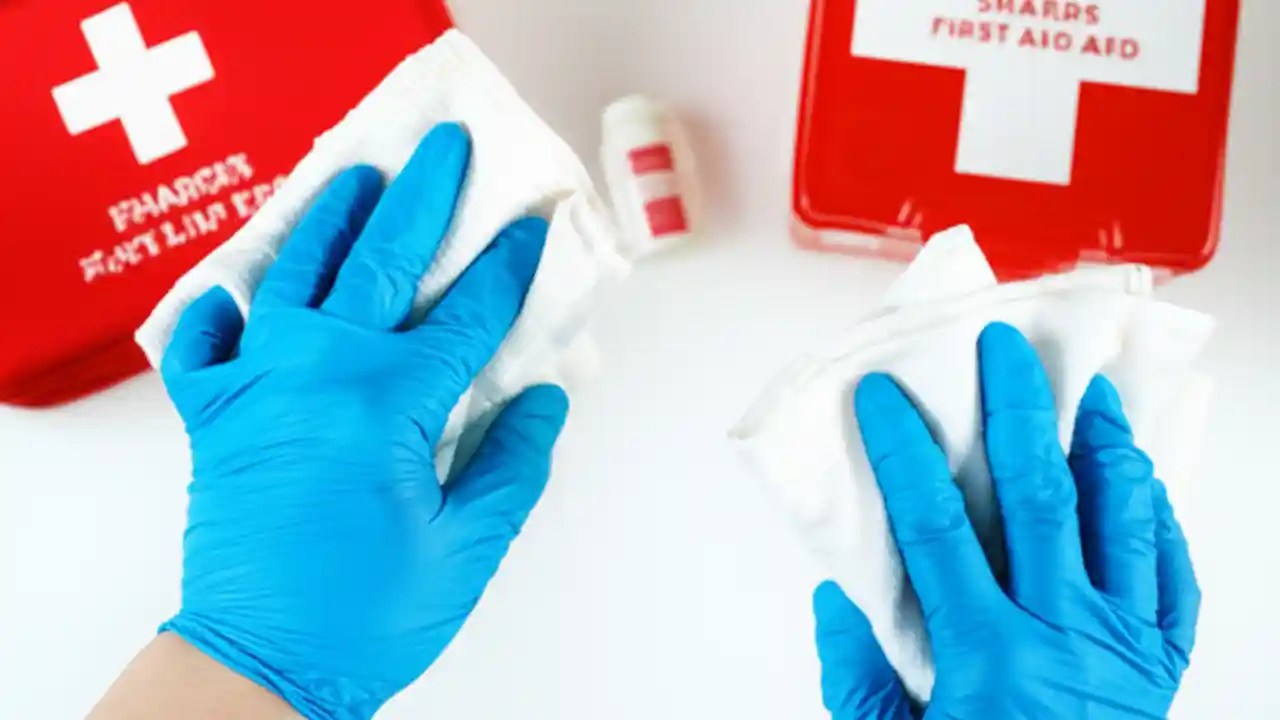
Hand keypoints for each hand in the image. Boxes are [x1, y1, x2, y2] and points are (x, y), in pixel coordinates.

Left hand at [157, 123, 568, 718]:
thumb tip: (546, 399)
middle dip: (423, 198)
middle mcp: (318, 373)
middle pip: (380, 261)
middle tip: (444, 148)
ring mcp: (257, 386)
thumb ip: (513, 463)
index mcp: (388, 404)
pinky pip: (206, 344)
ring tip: (355, 177)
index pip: (467, 315)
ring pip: (294, 275)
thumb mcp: (467, 548)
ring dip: (328, 219)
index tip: (532, 225)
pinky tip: (235, 290)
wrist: (258, 662)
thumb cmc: (363, 616)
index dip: (508, 267)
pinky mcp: (214, 417)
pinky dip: (218, 311)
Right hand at [813, 323, 1200, 718]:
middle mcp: (1061, 633)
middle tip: (1003, 349)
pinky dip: (1163, 525)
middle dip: (1017, 411)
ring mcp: (1124, 644)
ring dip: (1105, 448)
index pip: (934, 523)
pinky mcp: (1165, 664)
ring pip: (1120, 521)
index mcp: (985, 652)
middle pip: (1037, 495)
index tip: (882, 397)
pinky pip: (1176, 579)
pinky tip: (1146, 486)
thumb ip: (858, 673)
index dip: (903, 450)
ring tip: (1091, 392)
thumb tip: (843, 593)